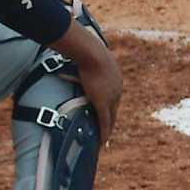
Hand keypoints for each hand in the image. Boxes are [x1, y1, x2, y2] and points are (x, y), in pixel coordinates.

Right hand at [52, 0, 122, 144]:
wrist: (91, 52)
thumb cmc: (88, 49)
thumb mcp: (88, 54)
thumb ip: (82, 55)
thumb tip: (73, 48)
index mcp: (115, 78)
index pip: (113, 96)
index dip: (110, 107)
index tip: (107, 114)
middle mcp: (116, 88)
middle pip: (115, 109)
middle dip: (111, 120)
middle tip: (107, 131)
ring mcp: (111, 96)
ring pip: (111, 117)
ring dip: (107, 129)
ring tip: (104, 139)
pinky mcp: (103, 102)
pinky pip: (105, 121)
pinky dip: (104, 132)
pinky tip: (103, 141)